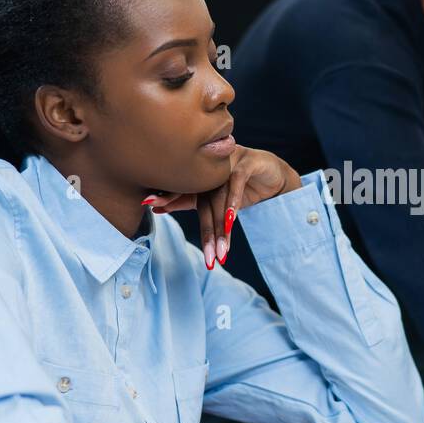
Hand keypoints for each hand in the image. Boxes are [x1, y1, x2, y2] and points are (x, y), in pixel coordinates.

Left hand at [144, 145, 302, 267]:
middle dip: (206, 234)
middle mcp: (212, 167)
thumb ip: (187, 201)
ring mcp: (229, 162)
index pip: (183, 191)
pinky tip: (230, 222)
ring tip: (222, 252)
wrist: (274, 174)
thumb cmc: (240, 186)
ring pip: (221, 198)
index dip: (168, 198)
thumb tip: (156, 209)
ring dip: (222, 228)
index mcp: (200, 173)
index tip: (149, 205)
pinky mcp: (248, 163)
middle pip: (205, 203)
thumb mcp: (215, 199)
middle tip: (207, 260)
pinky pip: (237, 183)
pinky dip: (233, 203)